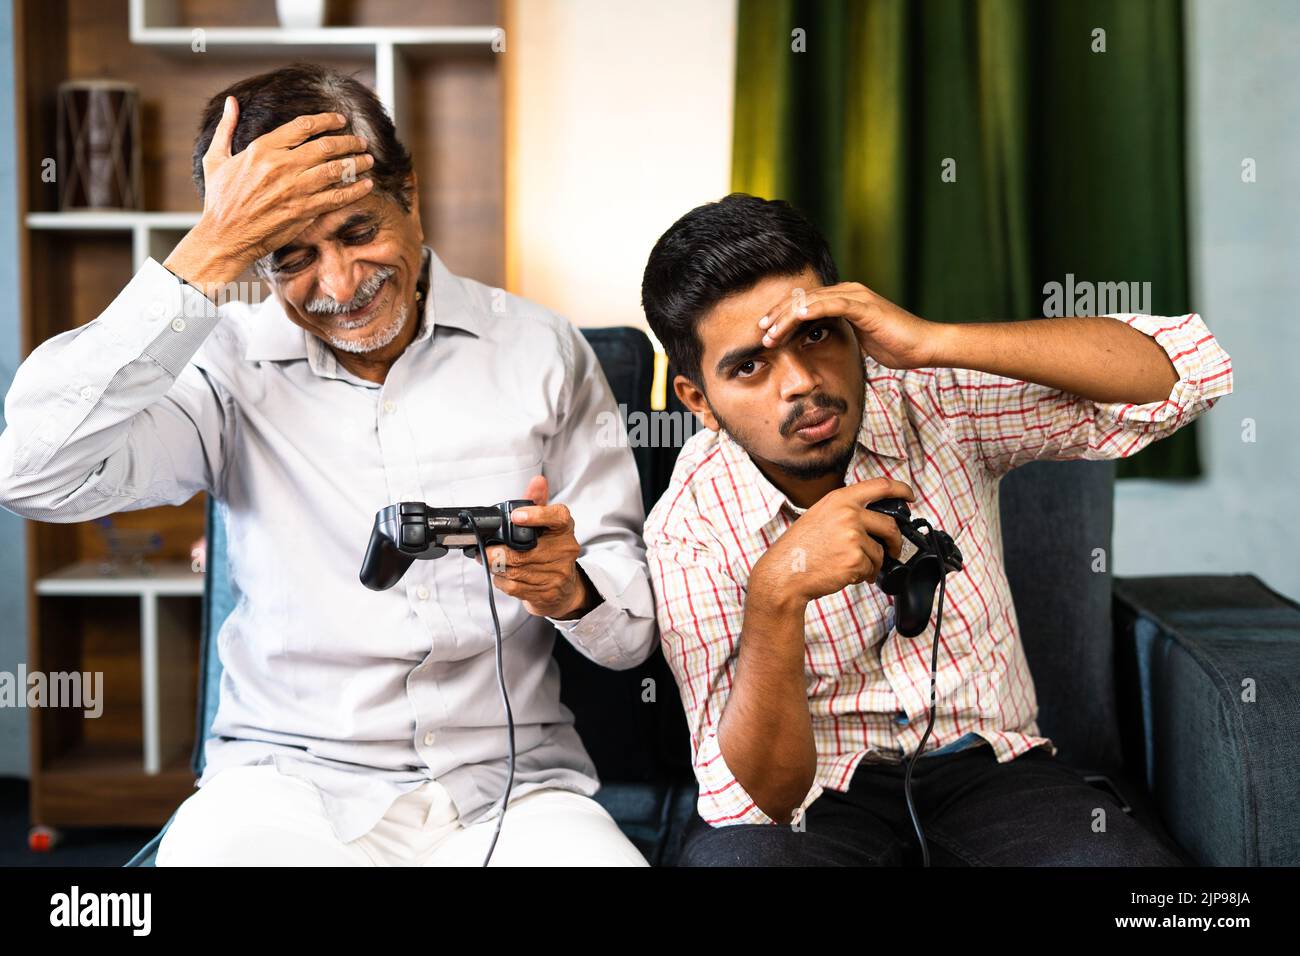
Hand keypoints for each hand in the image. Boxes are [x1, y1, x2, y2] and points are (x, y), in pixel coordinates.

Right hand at [183, 98, 376, 272]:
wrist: (225, 236)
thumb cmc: (219, 199)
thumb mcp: (216, 158)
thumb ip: (226, 128)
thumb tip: (231, 102)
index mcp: (262, 149)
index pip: (303, 126)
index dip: (326, 120)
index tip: (340, 120)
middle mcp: (281, 166)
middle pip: (325, 146)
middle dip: (348, 142)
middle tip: (360, 142)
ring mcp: (294, 189)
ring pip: (335, 170)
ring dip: (356, 163)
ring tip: (368, 160)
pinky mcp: (303, 211)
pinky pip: (337, 197)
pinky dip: (355, 190)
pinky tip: (366, 185)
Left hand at [476, 475, 593, 619]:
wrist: (564, 587)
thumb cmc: (551, 550)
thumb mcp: (546, 524)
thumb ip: (537, 502)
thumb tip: (537, 481)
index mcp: (564, 528)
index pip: (557, 517)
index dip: (536, 515)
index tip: (515, 516)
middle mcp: (564, 550)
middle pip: (524, 551)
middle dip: (497, 551)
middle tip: (483, 549)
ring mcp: (557, 573)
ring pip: (516, 570)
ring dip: (496, 566)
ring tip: (490, 560)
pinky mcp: (547, 593)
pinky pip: (515, 586)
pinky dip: (502, 580)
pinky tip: (503, 574)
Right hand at [751, 477, 915, 607]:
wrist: (785, 572)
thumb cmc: (800, 547)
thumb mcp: (820, 515)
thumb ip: (846, 512)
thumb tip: (874, 520)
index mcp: (840, 499)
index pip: (880, 486)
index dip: (901, 490)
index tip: (910, 496)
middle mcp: (848, 514)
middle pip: (890, 525)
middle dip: (895, 542)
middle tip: (893, 550)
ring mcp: (852, 537)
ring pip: (880, 552)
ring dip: (873, 563)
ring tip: (854, 566)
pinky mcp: (855, 559)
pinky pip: (872, 568)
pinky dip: (863, 575)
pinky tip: (846, 573)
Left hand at [757, 282, 938, 369]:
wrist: (922, 347)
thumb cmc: (895, 346)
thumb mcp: (859, 341)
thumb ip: (841, 335)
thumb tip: (822, 345)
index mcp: (845, 300)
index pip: (805, 305)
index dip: (782, 317)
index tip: (764, 332)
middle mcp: (848, 292)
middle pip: (803, 300)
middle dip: (778, 315)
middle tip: (759, 331)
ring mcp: (856, 297)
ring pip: (812, 302)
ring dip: (787, 317)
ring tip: (769, 332)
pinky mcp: (865, 306)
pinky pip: (832, 304)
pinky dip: (811, 310)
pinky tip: (795, 318)